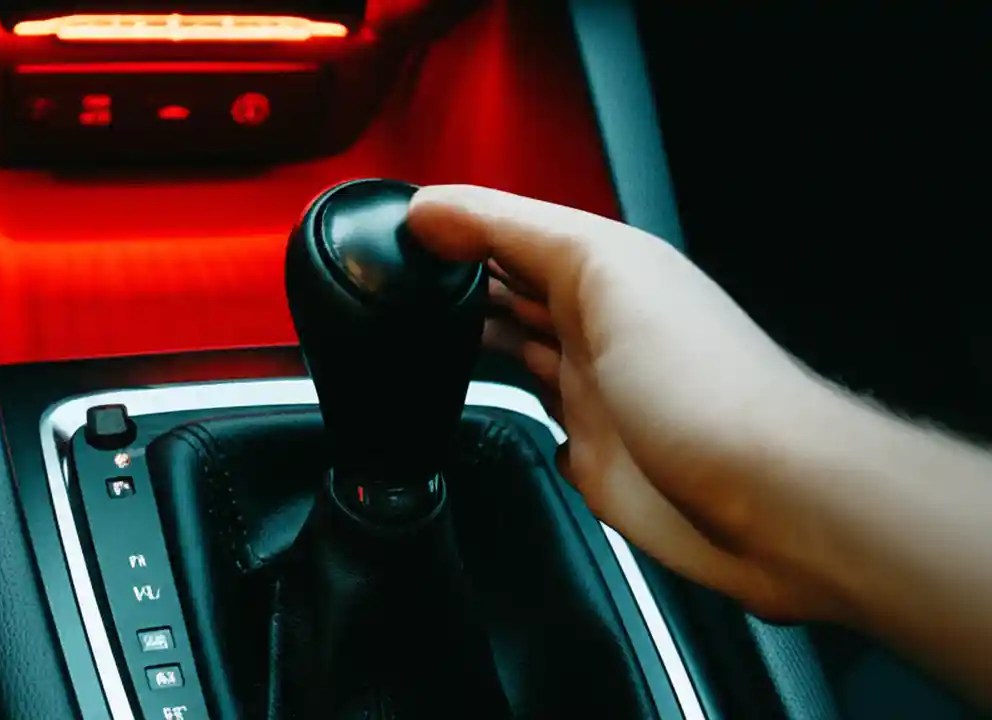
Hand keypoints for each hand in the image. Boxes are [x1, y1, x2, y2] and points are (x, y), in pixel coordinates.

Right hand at [408, 184, 841, 620]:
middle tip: (390, 283)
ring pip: (517, 349)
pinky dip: (501, 405)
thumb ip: (516, 232)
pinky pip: (534, 417)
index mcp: (607, 270)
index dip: (455, 223)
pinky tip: (474, 402)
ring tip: (411, 331)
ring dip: (470, 338)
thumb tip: (431, 209)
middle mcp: (599, 325)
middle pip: (512, 287)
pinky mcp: (592, 452)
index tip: (391, 231)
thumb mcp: (605, 274)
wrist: (768, 499)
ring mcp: (595, 390)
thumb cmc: (705, 386)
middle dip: (454, 279)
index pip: (514, 229)